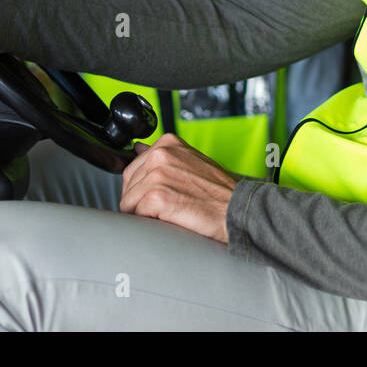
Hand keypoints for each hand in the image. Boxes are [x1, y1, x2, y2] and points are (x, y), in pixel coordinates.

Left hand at [119, 134, 238, 242]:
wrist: (239, 209)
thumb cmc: (219, 191)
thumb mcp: (190, 162)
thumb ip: (162, 156)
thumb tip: (138, 148)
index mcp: (167, 143)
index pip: (133, 168)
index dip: (141, 188)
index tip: (158, 196)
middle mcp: (161, 155)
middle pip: (128, 185)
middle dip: (139, 201)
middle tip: (164, 209)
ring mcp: (158, 175)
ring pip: (129, 202)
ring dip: (144, 214)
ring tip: (169, 215)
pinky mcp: (157, 197)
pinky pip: (136, 214)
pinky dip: (149, 222)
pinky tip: (169, 220)